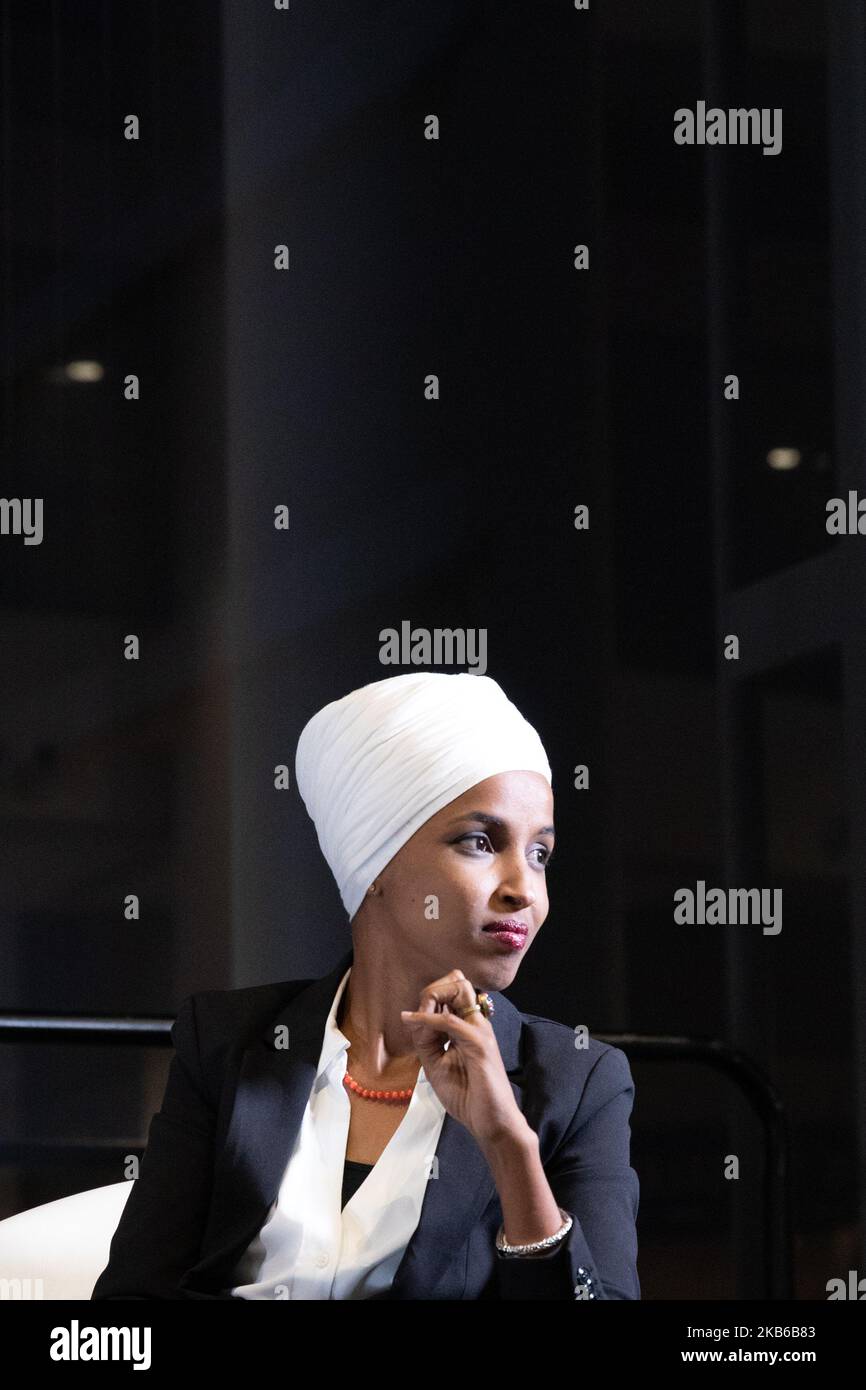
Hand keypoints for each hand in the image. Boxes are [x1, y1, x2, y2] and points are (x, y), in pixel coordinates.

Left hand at [400, 969, 528, 1148]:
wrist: (491, 1123)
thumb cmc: (468, 1096)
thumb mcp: (437, 1064)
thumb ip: (426, 1041)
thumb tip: (411, 1019)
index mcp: (469, 1027)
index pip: (453, 992)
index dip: (431, 997)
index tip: (413, 1018)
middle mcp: (477, 1023)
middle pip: (458, 982)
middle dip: (432, 990)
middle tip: (415, 1013)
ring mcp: (480, 1031)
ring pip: (458, 991)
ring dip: (431, 997)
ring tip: (413, 1017)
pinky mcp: (480, 1045)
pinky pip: (450, 1020)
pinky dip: (428, 1017)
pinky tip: (412, 1021)